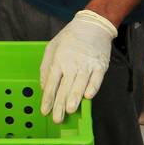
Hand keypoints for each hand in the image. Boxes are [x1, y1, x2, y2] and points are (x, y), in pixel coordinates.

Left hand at [39, 9, 117, 123]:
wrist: (92, 25)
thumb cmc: (70, 37)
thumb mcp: (51, 48)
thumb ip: (45, 68)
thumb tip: (43, 86)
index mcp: (58, 61)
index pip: (51, 84)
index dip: (47, 99)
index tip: (44, 111)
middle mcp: (71, 65)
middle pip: (64, 88)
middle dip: (59, 105)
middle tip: (57, 119)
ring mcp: (86, 65)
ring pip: (79, 86)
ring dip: (74, 99)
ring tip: (70, 111)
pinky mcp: (100, 66)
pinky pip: (96, 80)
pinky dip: (92, 88)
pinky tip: (88, 98)